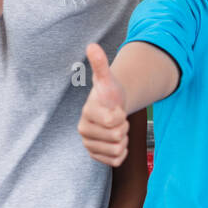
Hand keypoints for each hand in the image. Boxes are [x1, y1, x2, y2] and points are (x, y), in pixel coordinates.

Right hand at [78, 43, 128, 165]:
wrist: (109, 108)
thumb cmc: (108, 95)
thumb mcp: (107, 79)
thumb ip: (100, 64)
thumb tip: (92, 46)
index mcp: (86, 114)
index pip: (114, 121)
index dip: (121, 115)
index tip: (115, 108)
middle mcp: (84, 131)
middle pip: (117, 137)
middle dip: (123, 128)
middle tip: (117, 119)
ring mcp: (89, 145)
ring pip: (117, 150)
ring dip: (123, 140)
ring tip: (116, 129)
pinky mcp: (96, 156)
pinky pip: (116, 161)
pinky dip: (121, 152)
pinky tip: (116, 141)